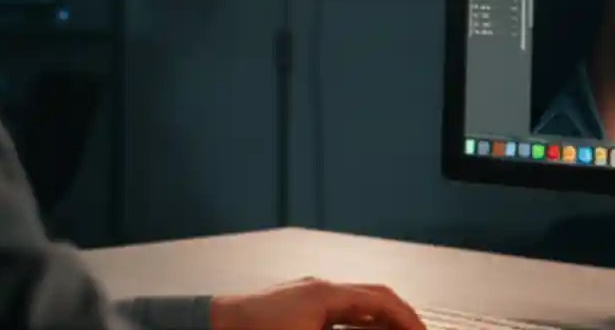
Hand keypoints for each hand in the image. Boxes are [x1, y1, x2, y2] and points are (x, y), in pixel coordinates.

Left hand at [210, 276, 426, 329]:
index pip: (381, 299)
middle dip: (396, 318)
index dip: (407, 318)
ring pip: (352, 306)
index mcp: (326, 293)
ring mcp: (303, 295)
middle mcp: (317, 288)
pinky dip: (352, 325)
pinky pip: (333, 313)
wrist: (207, 327)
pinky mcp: (291, 308)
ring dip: (374, 323)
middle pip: (370, 298)